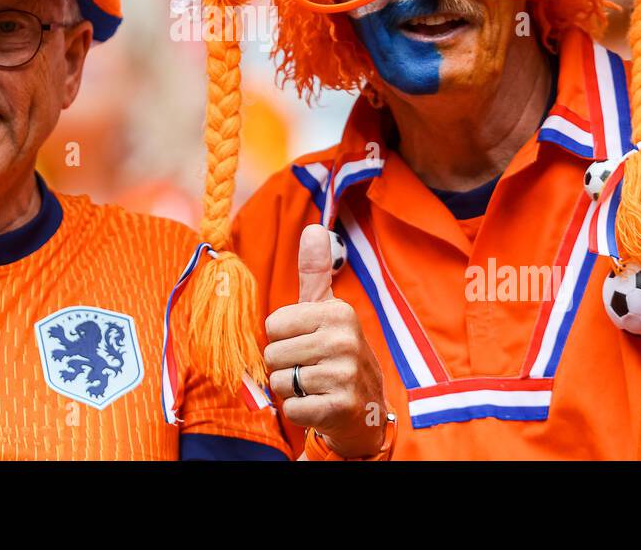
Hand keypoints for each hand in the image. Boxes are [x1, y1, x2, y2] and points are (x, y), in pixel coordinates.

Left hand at [264, 223, 388, 457]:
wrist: (367, 410)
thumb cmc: (337, 354)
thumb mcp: (328, 311)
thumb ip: (316, 272)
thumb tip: (313, 228)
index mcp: (338, 312)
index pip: (273, 324)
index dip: (284, 338)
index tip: (307, 343)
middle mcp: (344, 340)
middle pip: (273, 354)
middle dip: (286, 366)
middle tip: (312, 369)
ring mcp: (344, 375)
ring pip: (280, 382)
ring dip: (292, 390)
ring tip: (317, 387)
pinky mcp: (339, 408)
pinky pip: (292, 409)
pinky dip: (300, 412)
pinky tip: (321, 406)